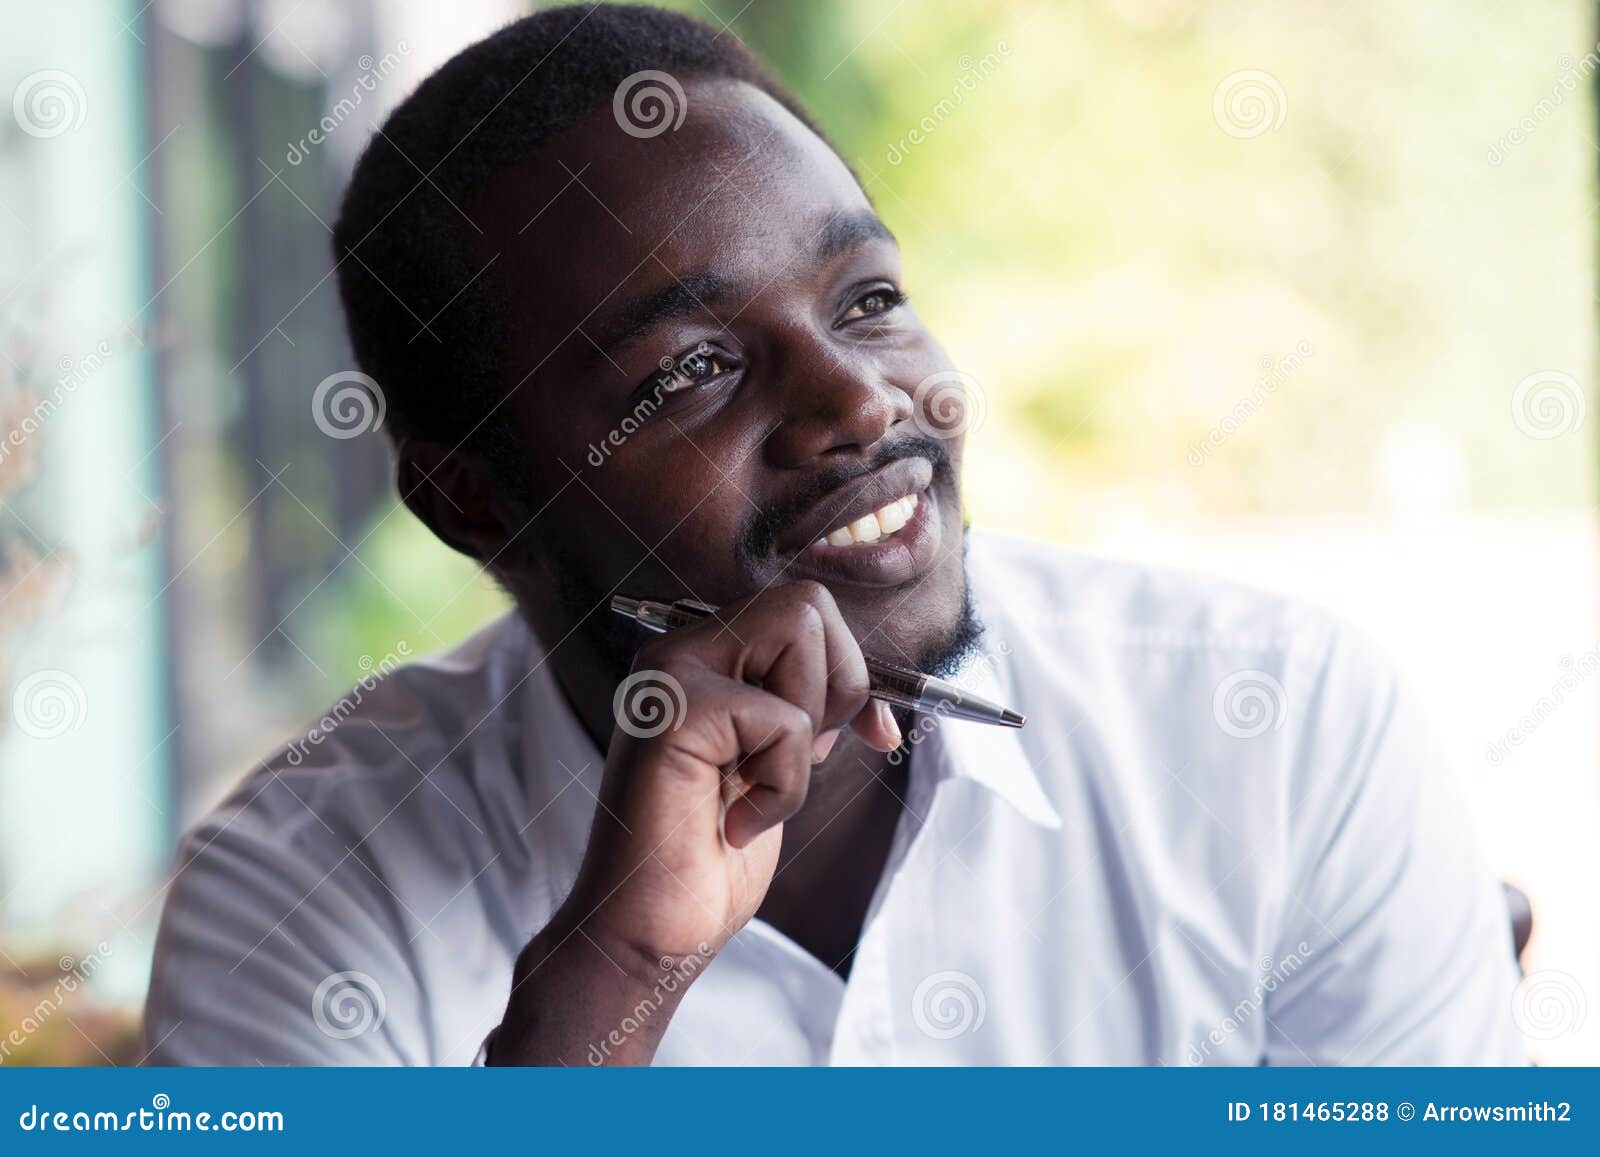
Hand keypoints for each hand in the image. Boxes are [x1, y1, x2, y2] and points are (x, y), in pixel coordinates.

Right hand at [558, 580, 901, 969]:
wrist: (646, 930)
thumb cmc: (707, 856)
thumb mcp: (775, 765)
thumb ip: (805, 713)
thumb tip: (877, 697)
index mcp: (702, 658)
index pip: (805, 611)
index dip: (856, 668)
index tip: (870, 733)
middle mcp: (680, 651)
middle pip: (808, 604)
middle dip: (842, 682)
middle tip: (809, 755)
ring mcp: (672, 674)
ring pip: (801, 631)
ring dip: (808, 731)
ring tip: (757, 786)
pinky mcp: (676, 712)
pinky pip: (786, 720)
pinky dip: (785, 785)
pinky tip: (737, 821)